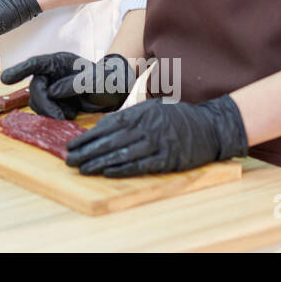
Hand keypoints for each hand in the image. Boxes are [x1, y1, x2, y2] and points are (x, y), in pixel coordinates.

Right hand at [0, 52, 134, 120]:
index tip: (5, 79)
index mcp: (59, 62)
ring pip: (37, 102)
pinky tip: (69, 116)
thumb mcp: (96, 81)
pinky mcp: (54, 102)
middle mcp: (51, 74)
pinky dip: (54, 116)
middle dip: (44, 104)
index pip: (35, 64)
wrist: (115, 94)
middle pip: (35, 88)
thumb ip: (74, 84)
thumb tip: (52, 90)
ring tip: (69, 115)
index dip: (19, 70)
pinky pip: (44, 111)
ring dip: (49, 112)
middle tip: (60, 117)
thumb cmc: (108, 81)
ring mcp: (51, 88)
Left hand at [65, 95, 248, 176]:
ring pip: (123, 154)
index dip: (88, 136)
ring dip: (100, 162)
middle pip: (111, 140)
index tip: (72, 144)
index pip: (107, 126)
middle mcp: (146, 127)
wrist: (210, 126)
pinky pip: (141, 165)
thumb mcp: (151, 109)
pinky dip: (123, 169)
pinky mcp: (168, 159)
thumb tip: (102, 126)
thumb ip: (128, 116)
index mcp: (140, 113)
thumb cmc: (177, 117)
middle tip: (70, 159)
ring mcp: (157, 143)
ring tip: (83, 168)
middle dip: (88, 151)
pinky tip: (108, 172)